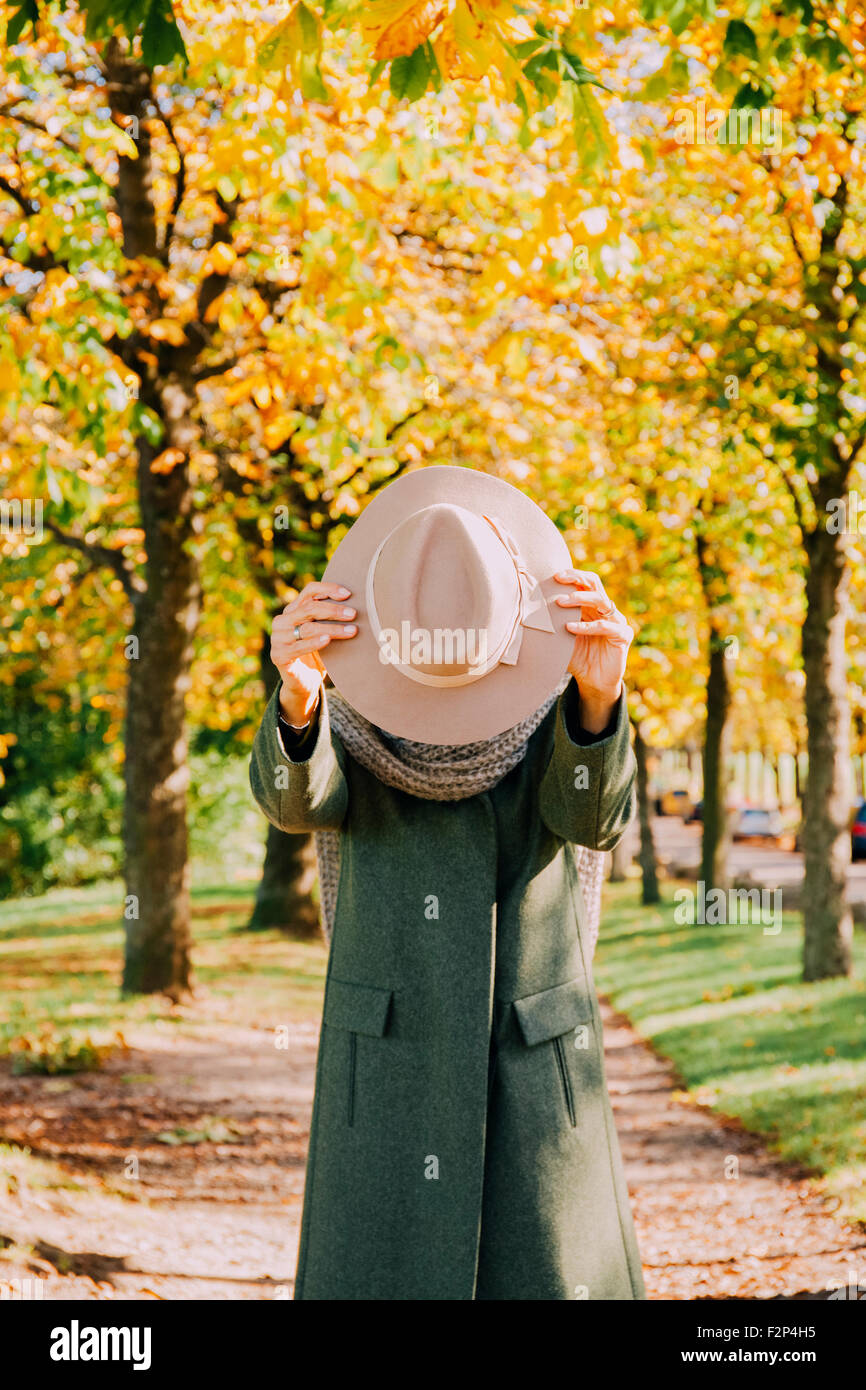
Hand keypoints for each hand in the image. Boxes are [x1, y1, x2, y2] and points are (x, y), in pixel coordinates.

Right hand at [271, 581, 357, 724]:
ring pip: (307, 628)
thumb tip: (357, 604)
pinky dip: (314, 643)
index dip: (328, 589)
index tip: (348, 595)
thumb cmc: (318, 655)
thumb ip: (330, 618)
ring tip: (351, 631)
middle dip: (334, 610)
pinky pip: (298, 647)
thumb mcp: (324, 633)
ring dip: (332, 628)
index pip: (309, 591)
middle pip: (309, 608)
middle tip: (354, 614)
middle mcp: (282, 621)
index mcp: (293, 610)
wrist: (304, 684)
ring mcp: (278, 639)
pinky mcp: (278, 656)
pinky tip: (327, 640)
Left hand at [554, 568, 632, 730]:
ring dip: (580, 598)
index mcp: (592, 607)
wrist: (593, 681)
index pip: (586, 583)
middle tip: (558, 580)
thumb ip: (553, 624)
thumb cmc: (577, 657)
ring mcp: (616, 621)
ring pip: (601, 601)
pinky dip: (586, 626)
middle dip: (576, 579)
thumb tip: (526, 614)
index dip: (573, 576)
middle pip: (595, 585)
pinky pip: (605, 626)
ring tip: (560, 602)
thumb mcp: (562, 638)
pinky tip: (569, 628)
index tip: (554, 576)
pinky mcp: (622, 635)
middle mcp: (606, 610)